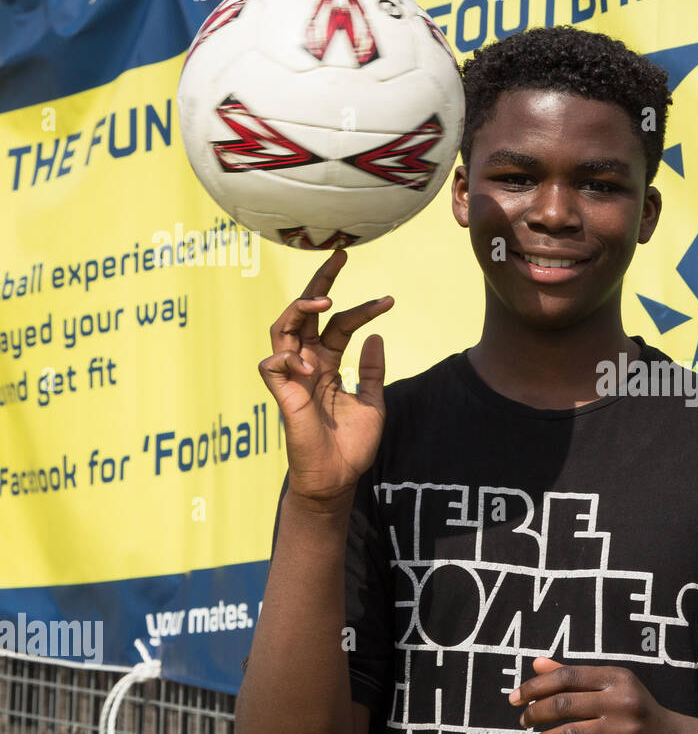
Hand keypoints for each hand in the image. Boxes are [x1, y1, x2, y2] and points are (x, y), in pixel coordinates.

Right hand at [257, 249, 393, 506]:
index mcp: (328, 363)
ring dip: (301, 309)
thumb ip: (372, 370)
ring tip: (326, 300)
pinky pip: (271, 365)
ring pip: (283, 329)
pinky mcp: (281, 396)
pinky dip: (286, 356)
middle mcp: (307, 364)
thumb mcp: (372, 401)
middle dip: (320, 281)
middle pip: (306, 313)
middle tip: (340, 254)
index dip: (362, 308)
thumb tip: (376, 335)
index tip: (390, 300)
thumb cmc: (351, 444)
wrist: (338, 479)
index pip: (340, 324)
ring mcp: (292, 378)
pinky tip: (308, 361)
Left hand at [510, 658, 691, 733]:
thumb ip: (573, 676)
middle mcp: (621, 700)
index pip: (567, 677)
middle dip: (535, 714)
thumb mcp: (612, 686)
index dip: (535, 686)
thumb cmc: (637, 711)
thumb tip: (537, 663)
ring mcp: (625, 730)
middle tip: (522, 723)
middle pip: (565, 705)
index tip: (515, 698)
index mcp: (616, 677)